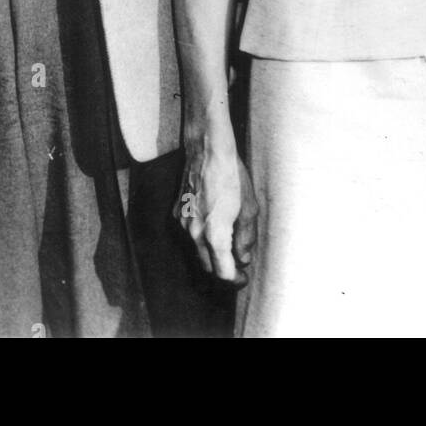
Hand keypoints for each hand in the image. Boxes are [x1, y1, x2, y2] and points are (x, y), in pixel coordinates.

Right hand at [174, 132, 257, 285]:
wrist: (205, 147)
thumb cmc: (230, 173)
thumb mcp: (248, 205)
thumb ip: (245, 236)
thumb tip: (243, 257)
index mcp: (214, 232)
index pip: (222, 272)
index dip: (235, 278)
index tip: (244, 277)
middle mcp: (194, 231)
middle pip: (208, 267)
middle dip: (223, 270)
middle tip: (238, 266)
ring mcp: (182, 222)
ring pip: (197, 251)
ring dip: (212, 254)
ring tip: (229, 245)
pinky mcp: (176, 212)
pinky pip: (189, 235)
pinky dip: (201, 239)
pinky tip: (214, 226)